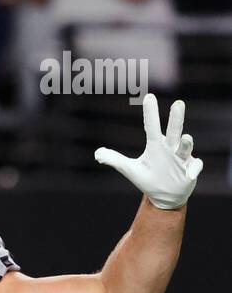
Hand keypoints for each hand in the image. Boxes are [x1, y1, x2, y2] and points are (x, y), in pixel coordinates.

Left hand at [94, 94, 202, 210]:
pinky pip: (195, 167)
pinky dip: (194, 170)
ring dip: (186, 143)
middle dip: (176, 119)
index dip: (150, 113)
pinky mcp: (191, 171)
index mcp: (156, 145)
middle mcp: (171, 148)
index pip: (151, 127)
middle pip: (173, 131)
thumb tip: (97, 153)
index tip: (149, 97)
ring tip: (186, 138)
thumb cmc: (149, 177)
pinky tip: (191, 174)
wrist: (167, 195)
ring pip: (186, 147)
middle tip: (178, 103)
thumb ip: (115, 159)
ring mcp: (182, 158)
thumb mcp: (130, 170)